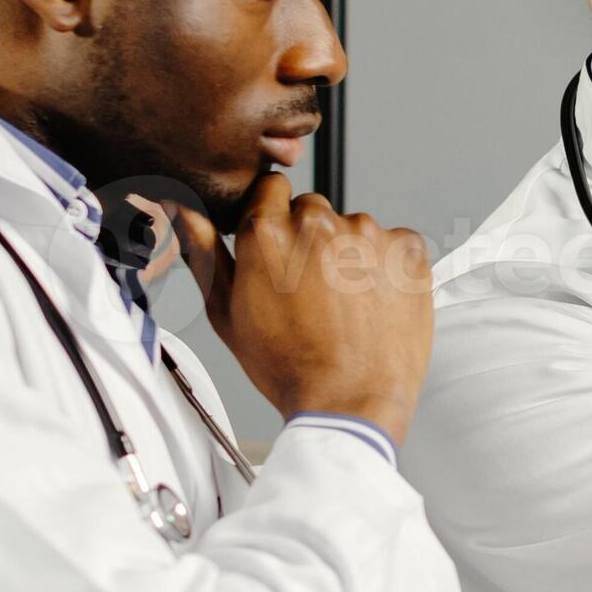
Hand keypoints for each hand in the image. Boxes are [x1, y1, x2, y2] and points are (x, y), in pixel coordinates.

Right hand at [167, 171, 433, 441]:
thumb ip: (205, 252)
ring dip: (349, 254)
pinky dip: (387, 266)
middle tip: (311, 289)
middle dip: (310, 239)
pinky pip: (394, 243)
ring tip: (345, 304)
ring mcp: (368, 234)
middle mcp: (319, 223)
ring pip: (353, 227)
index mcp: (269, 232)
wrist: (350, 403)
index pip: (270, 189)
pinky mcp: (407, 250)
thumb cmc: (288, 367)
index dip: (273, 219)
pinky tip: (374, 303)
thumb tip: (183, 210)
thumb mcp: (228, 314)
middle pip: (312, 209)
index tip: (281, 249)